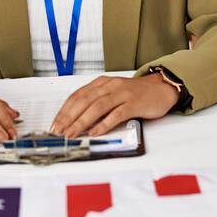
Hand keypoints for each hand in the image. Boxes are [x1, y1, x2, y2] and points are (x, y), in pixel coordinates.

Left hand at [50, 73, 178, 137]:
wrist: (161, 88)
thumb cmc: (136, 94)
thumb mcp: (113, 94)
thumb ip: (97, 103)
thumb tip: (77, 121)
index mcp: (102, 83)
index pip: (77, 96)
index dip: (64, 110)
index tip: (55, 124)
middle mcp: (110, 86)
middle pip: (84, 101)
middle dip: (69, 118)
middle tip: (59, 132)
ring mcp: (122, 93)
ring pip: (97, 107)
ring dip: (82, 122)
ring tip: (73, 134)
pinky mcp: (134, 103)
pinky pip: (116, 114)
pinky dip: (104, 124)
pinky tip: (95, 132)